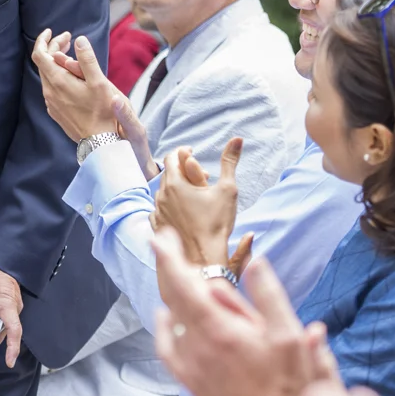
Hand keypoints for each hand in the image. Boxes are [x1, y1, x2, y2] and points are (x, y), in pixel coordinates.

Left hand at [33, 29, 156, 176]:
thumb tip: (78, 39)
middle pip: (43, 64)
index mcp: (58, 82)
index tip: (53, 31)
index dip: (44, 40)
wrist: (101, 144)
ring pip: (47, 77)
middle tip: (68, 39)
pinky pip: (52, 89)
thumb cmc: (104, 113)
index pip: (40, 54)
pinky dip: (58, 77)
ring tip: (71, 55)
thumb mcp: (99, 83)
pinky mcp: (57, 113)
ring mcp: (52, 104)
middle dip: (53, 48)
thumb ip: (87, 60)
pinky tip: (71, 77)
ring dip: (56, 63)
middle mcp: (50, 93)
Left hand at [152, 141, 242, 268]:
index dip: (182, 152)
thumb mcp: (228, 189)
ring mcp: (158, 211)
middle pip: (167, 173)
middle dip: (182, 169)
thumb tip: (237, 139)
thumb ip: (230, 161)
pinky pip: (159, 208)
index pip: (172, 157)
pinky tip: (181, 209)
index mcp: (175, 183)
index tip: (192, 152)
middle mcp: (162, 195)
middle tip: (199, 174)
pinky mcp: (157, 225)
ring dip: (176, 187)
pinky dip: (169, 204)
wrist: (204, 256)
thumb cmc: (217, 223)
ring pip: (163, 191)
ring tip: (193, 192)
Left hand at [152, 228, 333, 395]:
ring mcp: (191, 362)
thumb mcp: (288, 336)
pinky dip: (164, 327)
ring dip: (177, 295)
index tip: (161, 237)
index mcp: (220, 330)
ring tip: (189, 279)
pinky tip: (166, 316)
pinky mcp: (190, 378)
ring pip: (174, 318)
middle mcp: (197, 345)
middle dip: (171, 266)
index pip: (183, 284)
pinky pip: (168, 347)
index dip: (169, 258)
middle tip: (171, 244)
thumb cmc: (286, 387)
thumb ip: (269, 296)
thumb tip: (257, 262)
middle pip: (174, 296)